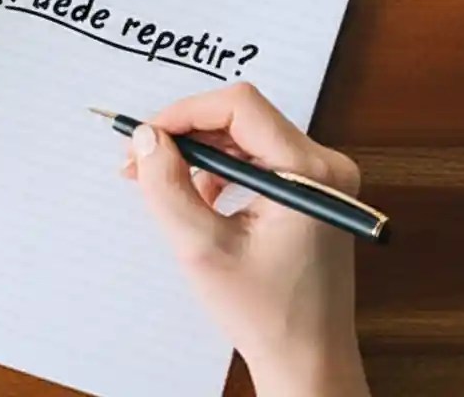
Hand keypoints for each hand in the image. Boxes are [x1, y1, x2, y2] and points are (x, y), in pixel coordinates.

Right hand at [122, 83, 368, 396]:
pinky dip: (219, 170)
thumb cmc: (266, 313)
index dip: (183, 113)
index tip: (144, 137)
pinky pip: (256, 158)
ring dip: (198, 153)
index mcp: (309, 173)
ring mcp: (321, 178)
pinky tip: (198, 198)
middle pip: (241, 118)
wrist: (307, 357)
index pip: (239, 107)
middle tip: (139, 160)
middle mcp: (324, 165)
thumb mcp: (202, 249)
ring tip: (160, 181)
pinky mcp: (310, 190)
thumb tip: (146, 139)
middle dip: (185, 134)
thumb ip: (168, 187)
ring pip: (245, 136)